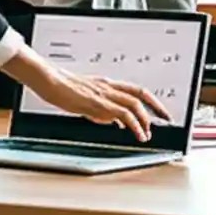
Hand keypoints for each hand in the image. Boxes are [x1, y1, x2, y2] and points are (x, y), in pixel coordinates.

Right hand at [1, 48, 171, 141]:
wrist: (50, 80)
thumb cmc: (62, 88)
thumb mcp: (85, 100)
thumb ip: (102, 109)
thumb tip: (114, 121)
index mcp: (107, 84)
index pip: (136, 90)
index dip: (151, 100)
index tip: (159, 111)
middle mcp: (110, 86)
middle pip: (141, 93)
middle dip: (156, 107)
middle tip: (166, 119)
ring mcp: (105, 93)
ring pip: (135, 103)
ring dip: (145, 119)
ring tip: (147, 134)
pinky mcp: (99, 102)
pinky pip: (123, 112)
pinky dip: (134, 124)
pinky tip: (136, 134)